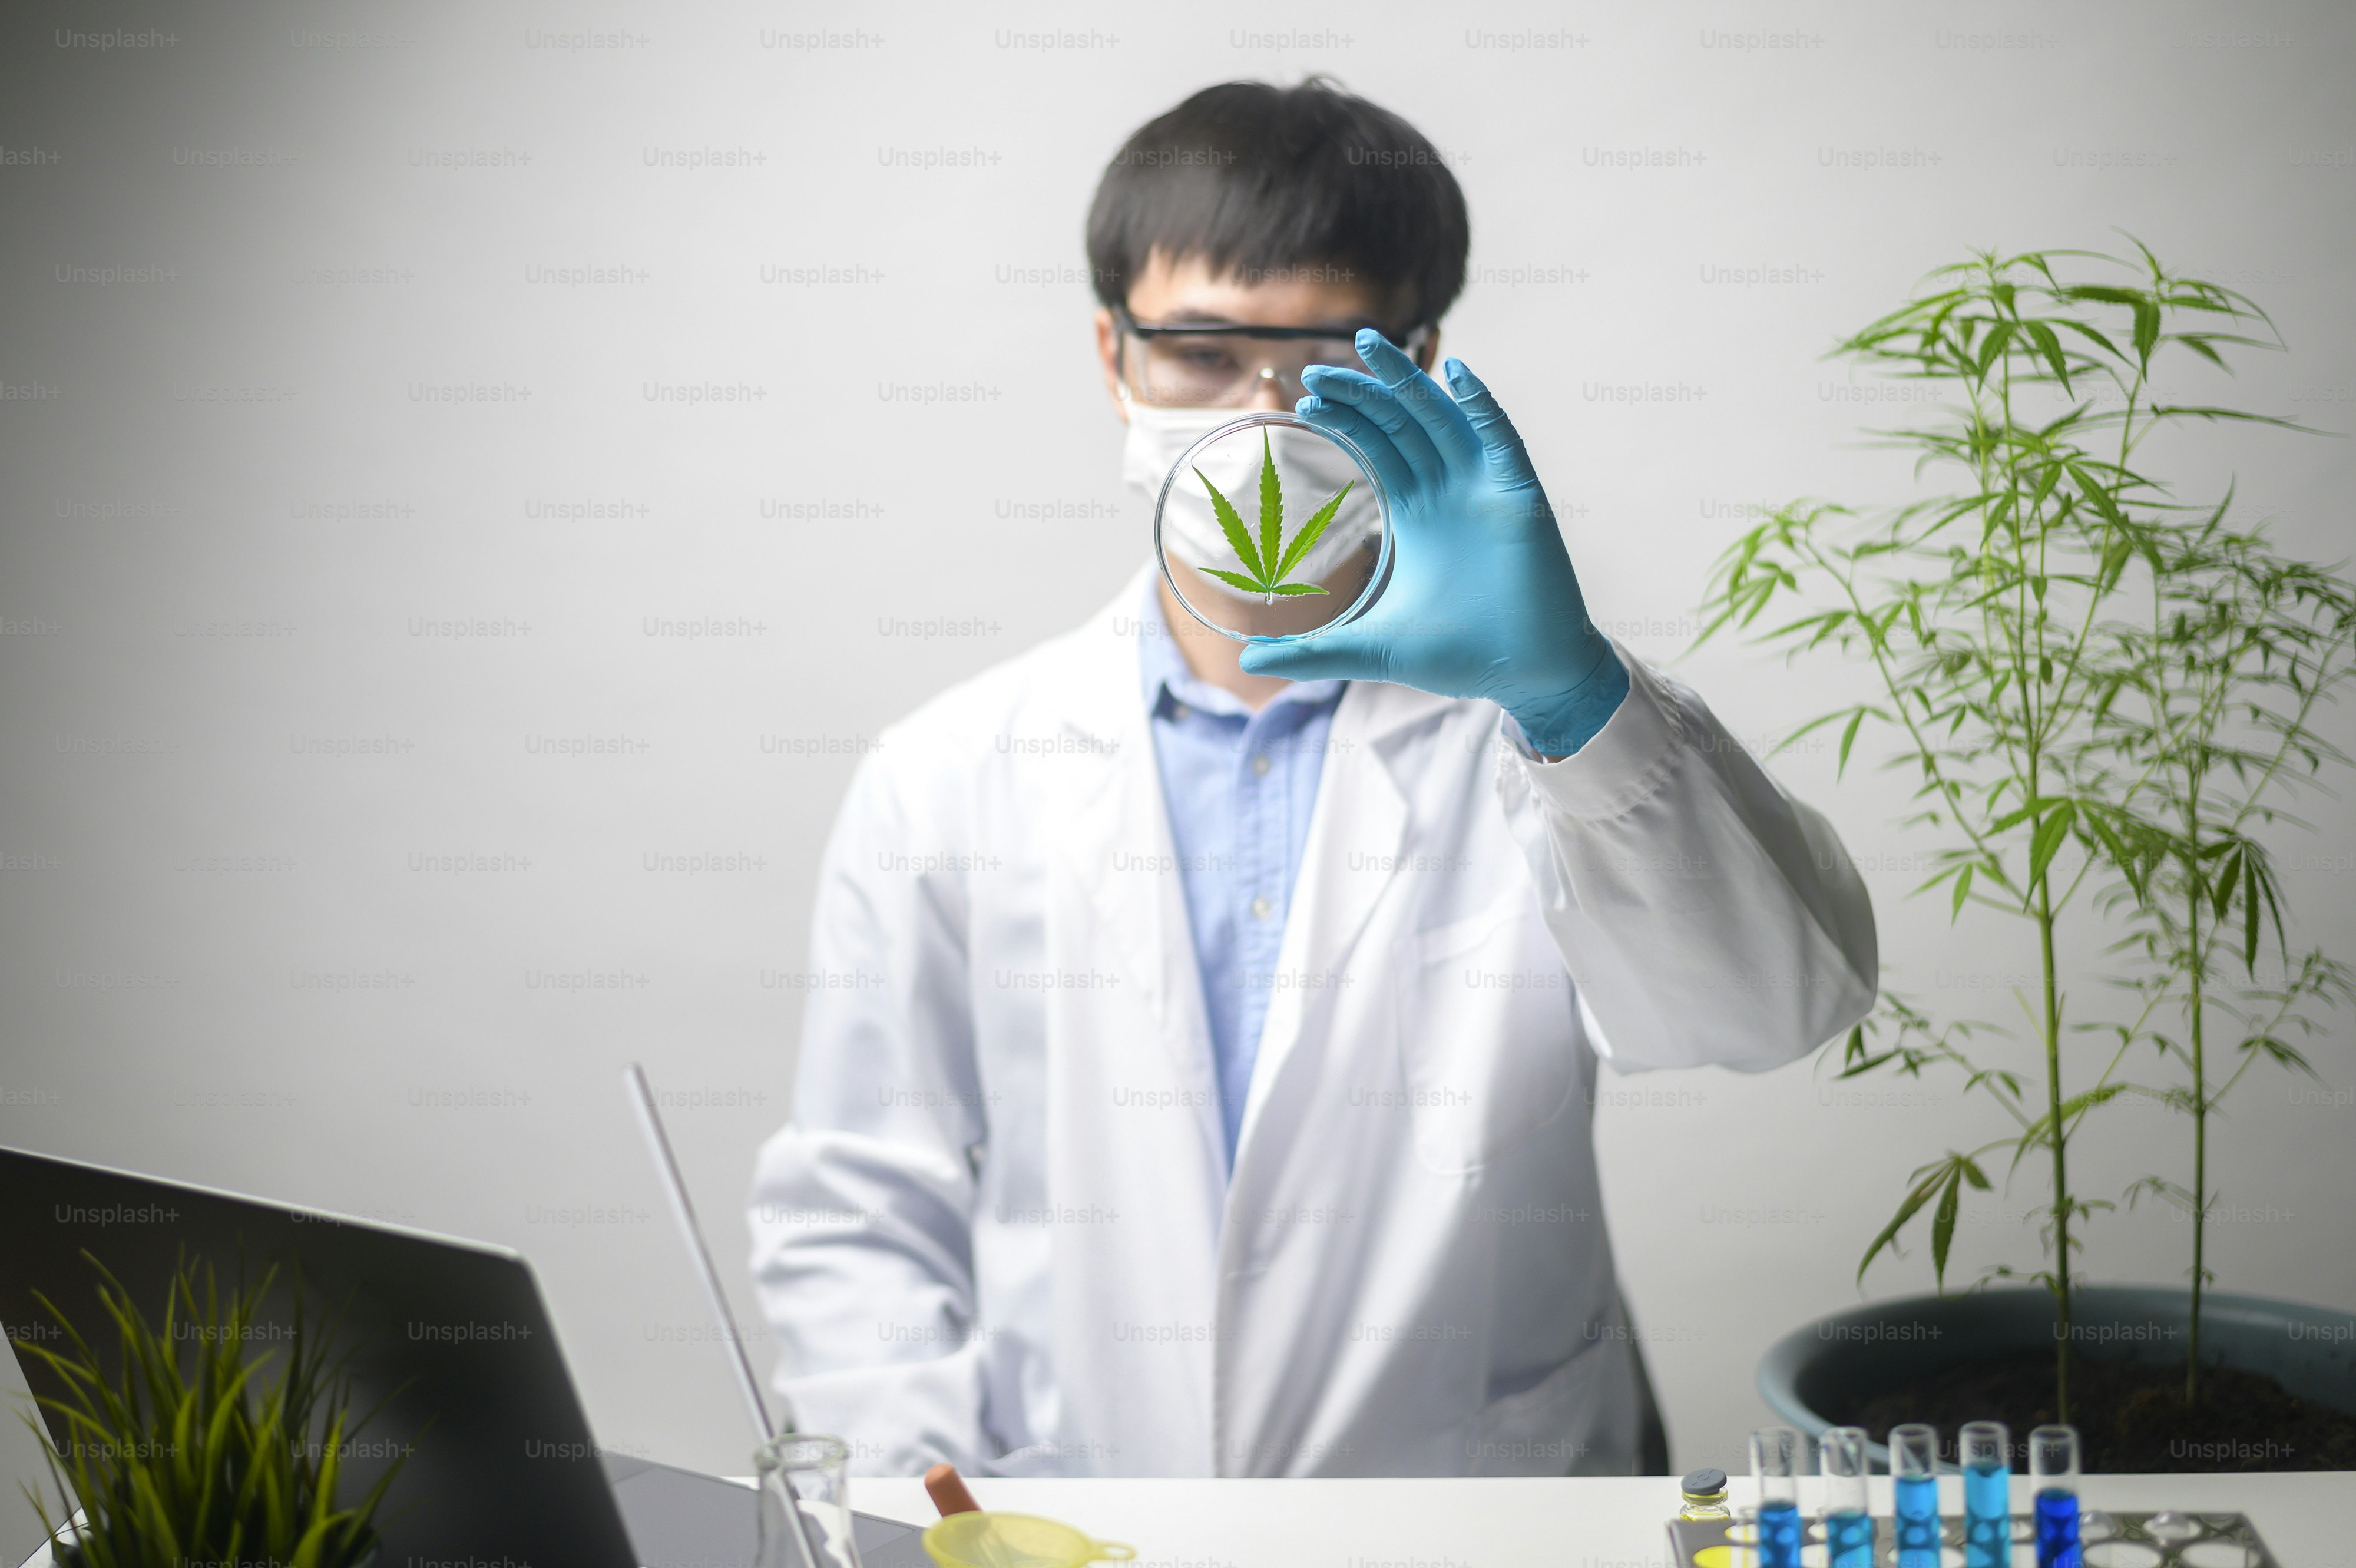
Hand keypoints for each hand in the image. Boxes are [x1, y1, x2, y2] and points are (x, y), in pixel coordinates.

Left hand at [1238, 331, 1628, 756]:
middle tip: (1316, 370)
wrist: (1526, 676)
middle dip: (1361, 394)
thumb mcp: (1372, 649)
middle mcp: (1450, 490)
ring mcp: (1486, 489)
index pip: (1377, 447)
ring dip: (1408, 381)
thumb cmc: (1460, 656)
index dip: (1346, 420)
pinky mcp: (1520, 498)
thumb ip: (1313, 652)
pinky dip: (1482, 404)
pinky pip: (1502, 439)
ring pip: (1442, 418)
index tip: (1305, 399)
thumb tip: (1250, 661)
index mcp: (1418, 512)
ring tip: (1369, 345)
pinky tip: (1457, 372)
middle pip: (1401, 423)